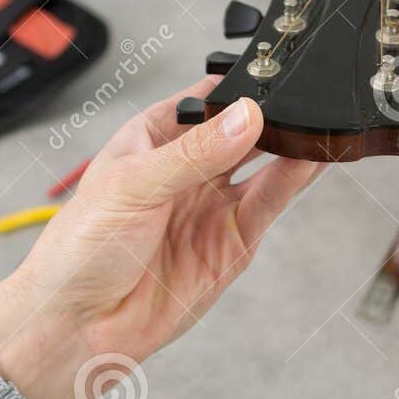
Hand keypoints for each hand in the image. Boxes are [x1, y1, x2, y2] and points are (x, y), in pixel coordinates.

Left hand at [0, 79, 321, 398]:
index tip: (270, 73)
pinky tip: (309, 161)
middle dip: (273, 115)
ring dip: (292, 147)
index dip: (238, 85)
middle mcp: (188, 169)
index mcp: (154, 138)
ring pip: (265, 166)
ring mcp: (213, 206)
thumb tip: (243, 118)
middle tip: (303, 101)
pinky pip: (269, 205)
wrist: (79, 325)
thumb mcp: (131, 185)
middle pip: (243, 130)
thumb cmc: (80, 250)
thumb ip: (192, 152)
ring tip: (318, 127)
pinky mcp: (232, 243)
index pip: (207, 98)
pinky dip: (292, 183)